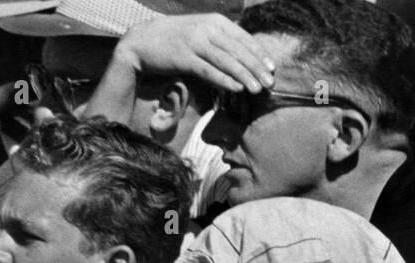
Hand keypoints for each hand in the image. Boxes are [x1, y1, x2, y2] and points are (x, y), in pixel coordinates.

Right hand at [114, 14, 276, 92]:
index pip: (243, 38)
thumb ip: (222, 43)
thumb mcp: (202, 34)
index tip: (272, 68)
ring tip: (257, 89)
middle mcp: (206, 28)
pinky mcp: (184, 57)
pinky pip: (208, 70)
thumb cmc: (176, 41)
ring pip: (226, 60)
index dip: (259, 54)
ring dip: (244, 76)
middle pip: (238, 50)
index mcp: (215, 21)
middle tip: (270, 83)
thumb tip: (246, 60)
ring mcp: (194, 41)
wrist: (142, 42)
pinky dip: (223, 79)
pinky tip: (236, 88)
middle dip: (256, 68)